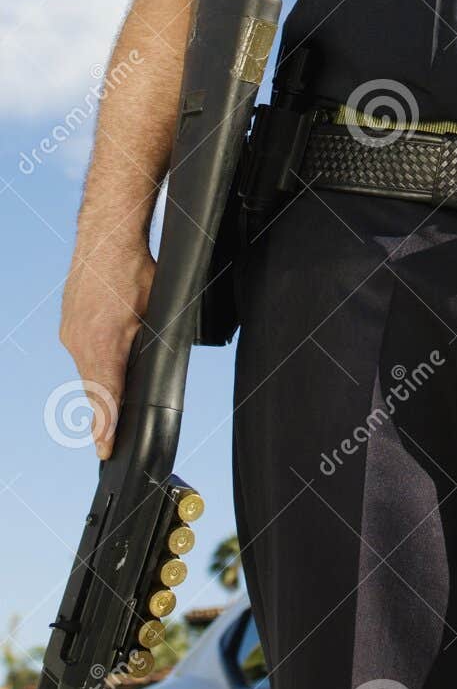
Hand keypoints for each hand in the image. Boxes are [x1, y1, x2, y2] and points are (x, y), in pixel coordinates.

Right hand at [58, 239, 155, 460]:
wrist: (106, 238)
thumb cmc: (134, 271)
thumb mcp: (154, 311)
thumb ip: (150, 342)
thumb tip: (156, 364)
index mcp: (104, 344)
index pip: (105, 396)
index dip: (105, 426)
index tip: (105, 450)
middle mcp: (81, 343)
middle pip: (94, 389)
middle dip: (100, 418)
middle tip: (105, 446)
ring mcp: (71, 334)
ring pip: (87, 372)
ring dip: (98, 390)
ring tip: (105, 417)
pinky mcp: (69, 325)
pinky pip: (81, 354)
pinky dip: (93, 367)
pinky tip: (102, 374)